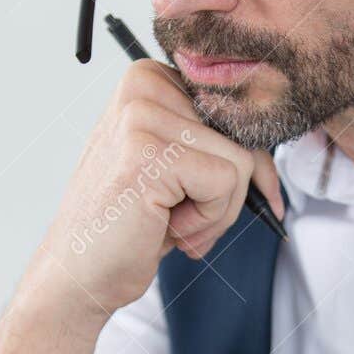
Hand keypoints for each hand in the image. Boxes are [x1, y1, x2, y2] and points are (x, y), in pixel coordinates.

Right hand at [35, 59, 284, 314]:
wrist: (80, 275)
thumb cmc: (130, 225)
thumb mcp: (181, 171)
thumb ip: (220, 144)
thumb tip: (273, 150)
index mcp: (150, 78)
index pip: (236, 114)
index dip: (238, 167)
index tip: (203, 197)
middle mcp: (142, 85)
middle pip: (243, 137)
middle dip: (226, 195)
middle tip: (177, 219)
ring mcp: (141, 116)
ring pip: (240, 163)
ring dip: (216, 212)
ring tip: (168, 224)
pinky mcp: (148, 153)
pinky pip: (226, 184)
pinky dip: (206, 221)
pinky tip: (163, 227)